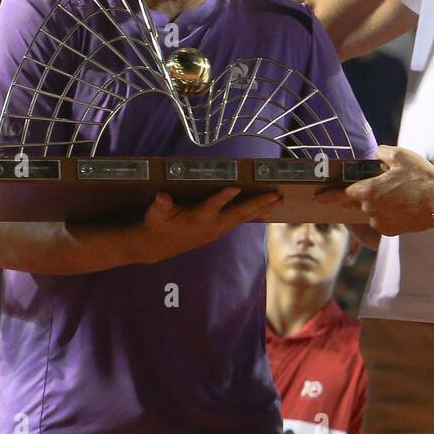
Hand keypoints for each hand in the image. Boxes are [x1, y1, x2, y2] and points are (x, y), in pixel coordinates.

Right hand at [132, 188, 281, 262]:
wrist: (156, 246)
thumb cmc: (156, 224)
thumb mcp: (156, 213)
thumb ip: (161, 204)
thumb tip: (162, 196)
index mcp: (197, 218)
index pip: (212, 206)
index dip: (223, 197)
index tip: (236, 187)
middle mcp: (211, 226)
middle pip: (238, 214)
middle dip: (258, 204)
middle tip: (276, 196)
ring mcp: (216, 230)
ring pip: (242, 218)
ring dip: (260, 209)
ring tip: (277, 201)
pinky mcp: (217, 231)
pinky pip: (239, 221)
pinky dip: (253, 215)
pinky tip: (265, 211)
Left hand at [319, 145, 433, 235]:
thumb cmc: (420, 178)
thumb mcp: (400, 156)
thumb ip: (382, 153)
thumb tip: (377, 154)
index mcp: (368, 191)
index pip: (341, 194)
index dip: (328, 196)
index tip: (317, 198)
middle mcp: (370, 209)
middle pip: (357, 202)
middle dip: (361, 195)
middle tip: (378, 186)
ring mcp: (380, 222)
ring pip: (371, 211)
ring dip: (378, 203)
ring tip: (398, 193)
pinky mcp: (391, 231)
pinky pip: (383, 220)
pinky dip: (388, 213)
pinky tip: (402, 204)